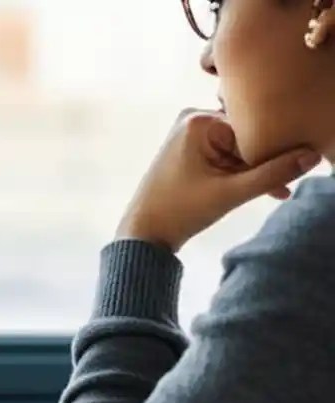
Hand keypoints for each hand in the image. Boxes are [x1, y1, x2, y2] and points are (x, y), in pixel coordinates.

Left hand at [116, 110, 321, 251]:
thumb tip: (311, 156)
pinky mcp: (192, 147)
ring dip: (258, 169)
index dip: (274, 150)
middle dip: (267, 161)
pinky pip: (228, 153)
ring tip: (277, 191)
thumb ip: (273, 174)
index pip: (253, 127)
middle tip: (285, 184)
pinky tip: (266, 189)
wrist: (144, 232)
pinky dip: (243, 170)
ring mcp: (191, 132)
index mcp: (200, 121)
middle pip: (248, 134)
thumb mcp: (231, 193)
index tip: (291, 169)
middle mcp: (194, 118)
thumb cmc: (179, 212)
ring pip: (241, 146)